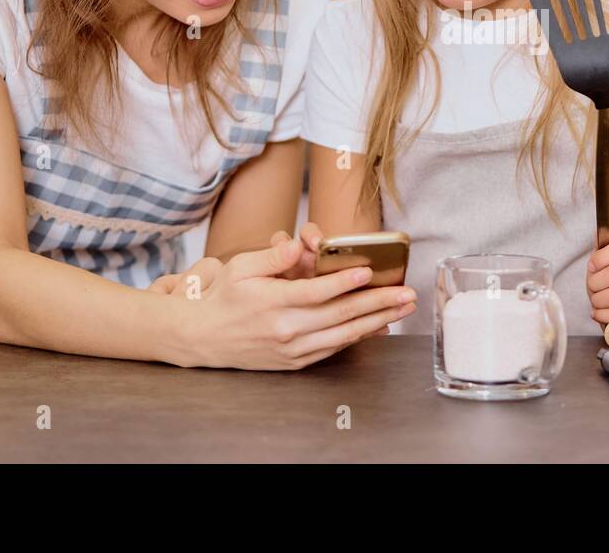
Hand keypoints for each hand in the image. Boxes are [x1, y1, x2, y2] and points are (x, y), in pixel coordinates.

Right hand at [162, 230, 413, 369]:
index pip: (317, 292)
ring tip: (402, 309)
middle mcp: (286, 330)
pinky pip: (333, 348)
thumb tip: (298, 246)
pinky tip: (378, 326)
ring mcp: (292, 350)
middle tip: (406, 293)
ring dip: (377, 322)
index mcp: (272, 303)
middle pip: (340, 315)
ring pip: (343, 335)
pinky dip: (358, 337)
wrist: (202, 339)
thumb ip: (272, 256)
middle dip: (378, 303)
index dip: (345, 282)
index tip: (369, 271)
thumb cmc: (223, 297)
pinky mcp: (295, 362)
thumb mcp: (239, 267)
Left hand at [586, 233, 608, 326]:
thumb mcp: (608, 262)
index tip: (592, 266)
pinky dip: (603, 316)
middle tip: (593, 288)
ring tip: (597, 301)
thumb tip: (596, 235)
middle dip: (594, 283)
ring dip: (597, 301)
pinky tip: (601, 313)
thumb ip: (602, 250)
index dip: (602, 257)